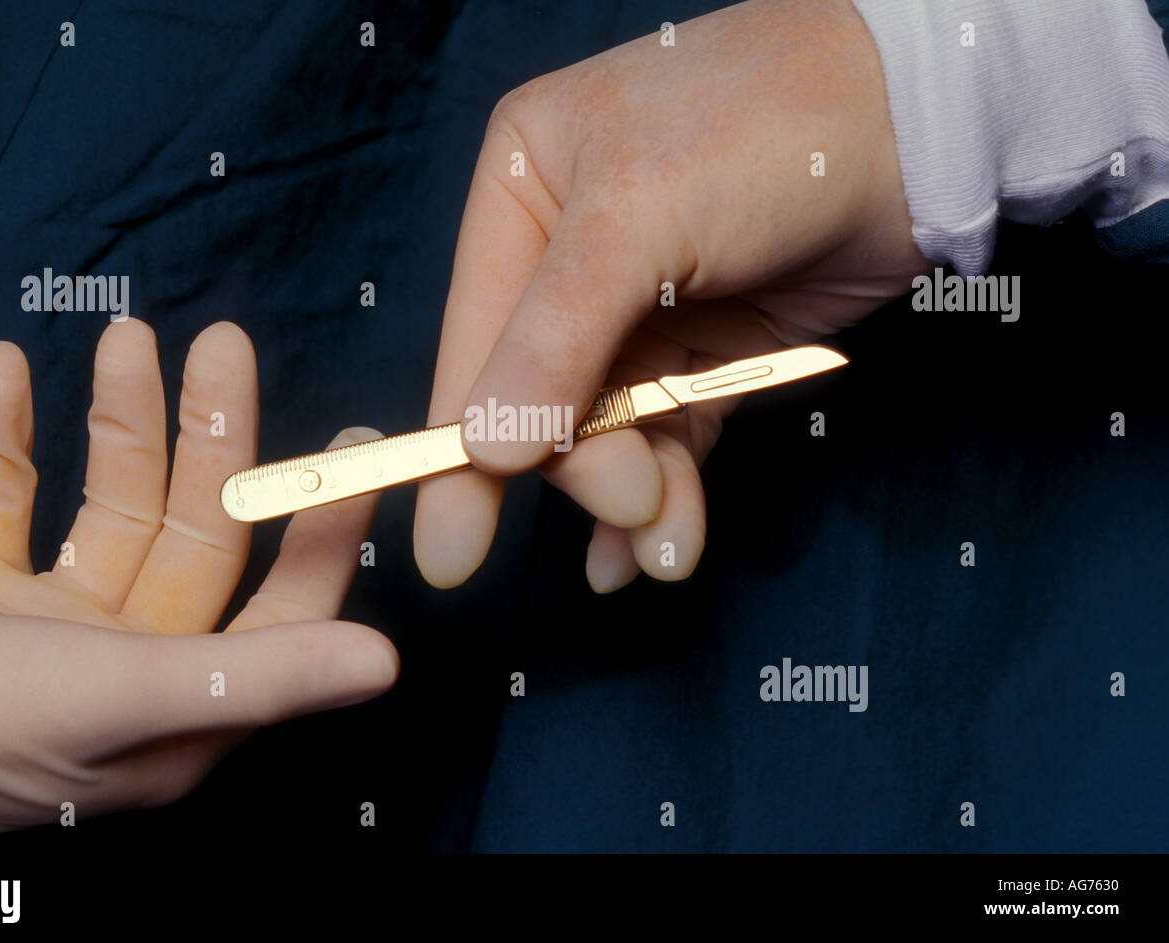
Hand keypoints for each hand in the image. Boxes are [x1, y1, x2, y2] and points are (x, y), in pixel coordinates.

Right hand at [0, 320, 396, 841]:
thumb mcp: (128, 695)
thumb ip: (261, 675)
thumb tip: (387, 663)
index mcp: (185, 702)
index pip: (284, 605)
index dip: (327, 527)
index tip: (360, 440)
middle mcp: (130, 663)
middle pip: (197, 534)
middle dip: (211, 436)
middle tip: (225, 341)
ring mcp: (49, 626)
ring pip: (109, 504)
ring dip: (117, 420)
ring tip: (126, 333)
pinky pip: (1, 499)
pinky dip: (1, 437)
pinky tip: (0, 369)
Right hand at [413, 0, 927, 591]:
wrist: (924, 123)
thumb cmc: (767, 130)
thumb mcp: (641, 216)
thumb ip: (557, 337)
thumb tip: (485, 451)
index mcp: (524, 194)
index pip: (475, 342)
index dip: (460, 449)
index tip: (451, 551)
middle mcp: (568, 259)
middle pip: (542, 400)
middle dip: (585, 466)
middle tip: (637, 500)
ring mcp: (639, 313)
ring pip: (610, 434)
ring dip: (636, 499)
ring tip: (670, 547)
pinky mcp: (706, 356)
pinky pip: (668, 441)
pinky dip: (667, 495)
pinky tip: (658, 549)